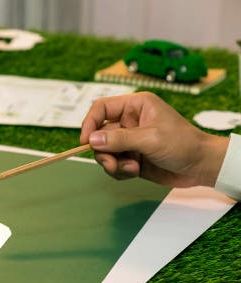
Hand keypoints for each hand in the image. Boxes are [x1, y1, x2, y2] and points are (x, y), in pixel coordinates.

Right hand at [80, 92, 228, 187]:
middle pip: (99, 134)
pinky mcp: (131, 157)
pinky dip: (120, 171)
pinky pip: (113, 165)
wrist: (201, 166)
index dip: (90, 123)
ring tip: (130, 168)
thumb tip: (92, 140)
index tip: (86, 142)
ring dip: (113, 164)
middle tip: (112, 164)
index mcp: (135, 106)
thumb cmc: (183, 144)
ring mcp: (129, 140)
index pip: (101, 108)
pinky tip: (135, 171)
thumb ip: (119, 139)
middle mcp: (129, 121)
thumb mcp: (150, 139)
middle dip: (103, 152)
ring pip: (104, 152)